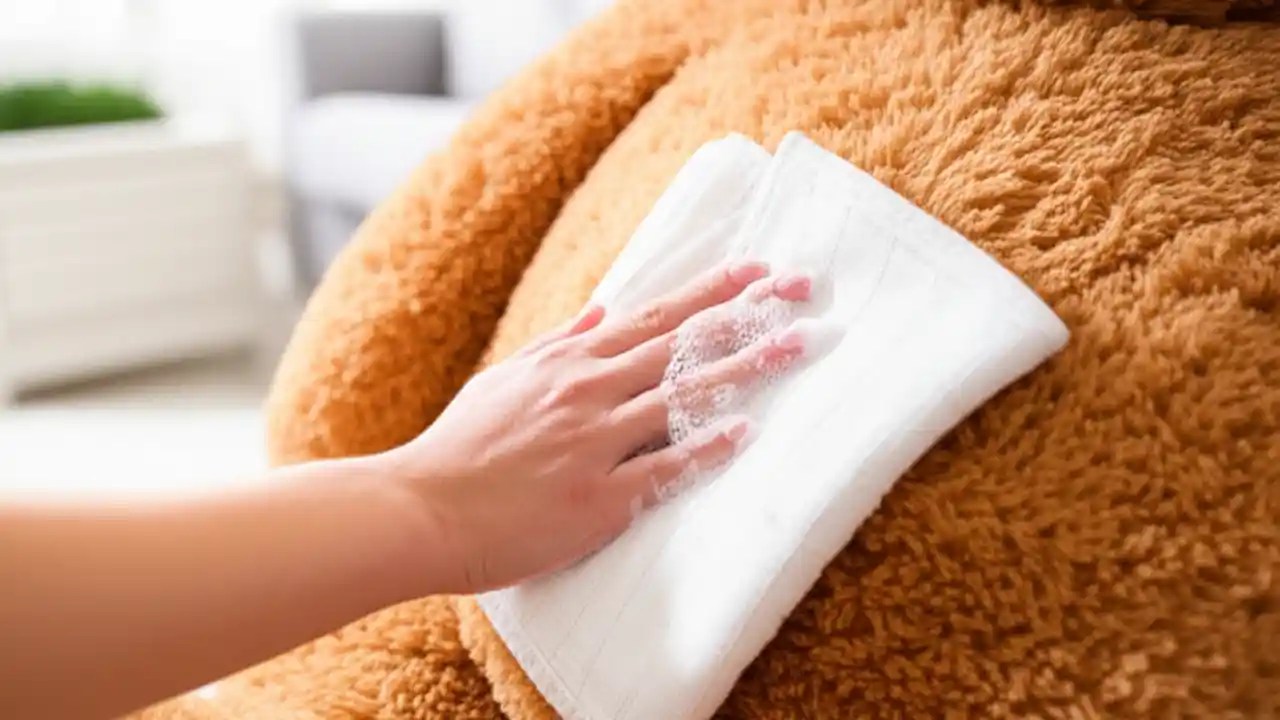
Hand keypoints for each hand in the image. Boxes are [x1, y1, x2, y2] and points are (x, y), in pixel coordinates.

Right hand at [383, 261, 812, 593]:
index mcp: (569, 364)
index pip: (655, 317)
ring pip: (681, 396)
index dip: (711, 291)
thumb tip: (602, 311)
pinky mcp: (596, 499)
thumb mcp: (504, 380)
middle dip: (746, 314)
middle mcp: (587, 393)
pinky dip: (704, 448)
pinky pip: (661, 469)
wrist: (419, 511)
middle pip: (681, 345)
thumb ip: (557, 344)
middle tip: (802, 290)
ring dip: (743, 368)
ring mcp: (593, 443)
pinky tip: (746, 431)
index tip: (758, 269)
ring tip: (796, 346)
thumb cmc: (458, 448)